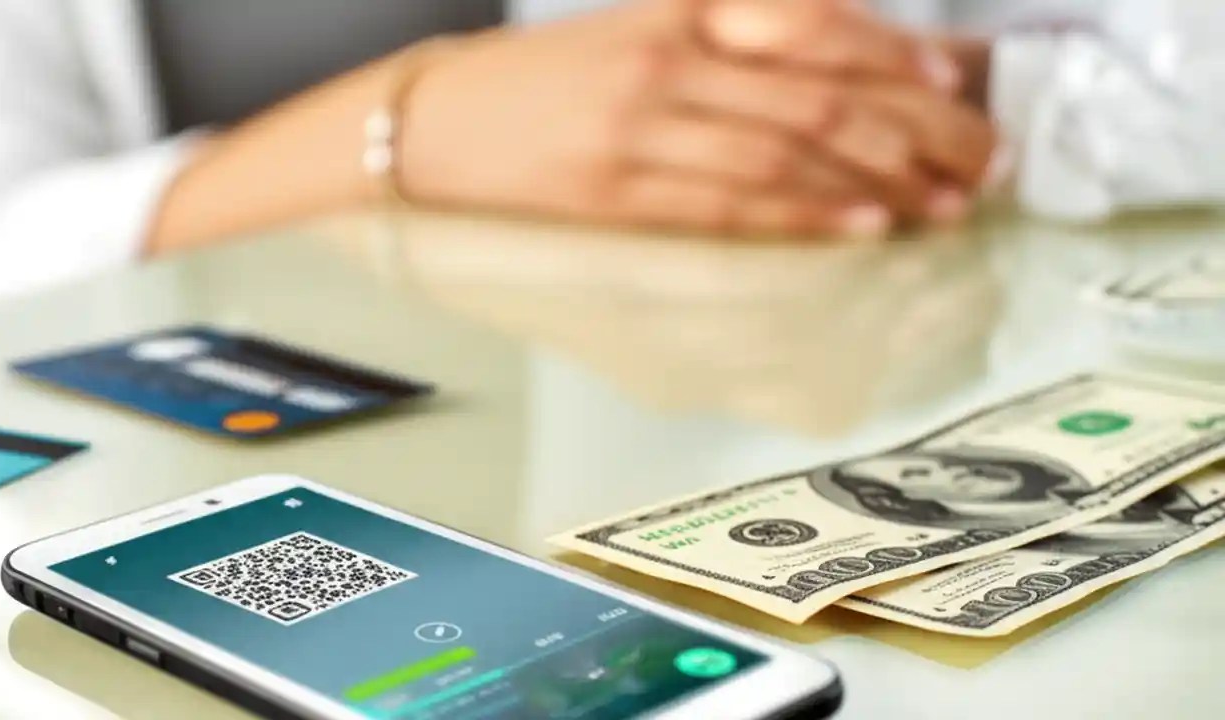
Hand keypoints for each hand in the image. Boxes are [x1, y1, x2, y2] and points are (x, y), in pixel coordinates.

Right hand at [399, 0, 981, 235]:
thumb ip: (725, 37)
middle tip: (974, 158)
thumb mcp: (633, 30)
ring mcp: (642, 125)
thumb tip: (828, 68)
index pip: (811, 19)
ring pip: (790, 150)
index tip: (952, 83)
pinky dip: (807, 214)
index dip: (894, 51)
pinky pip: (734, 205)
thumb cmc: (537, 82)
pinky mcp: (617, 194)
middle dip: (913, 126)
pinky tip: (865, 226)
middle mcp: (669, 55)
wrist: (431, 122)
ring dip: (878, 178)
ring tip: (941, 203)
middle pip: (821, 89)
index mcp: (677, 5)